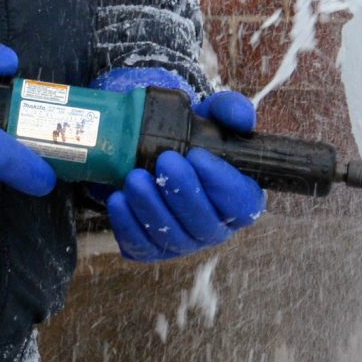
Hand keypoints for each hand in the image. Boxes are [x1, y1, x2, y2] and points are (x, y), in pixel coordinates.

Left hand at [105, 90, 264, 262]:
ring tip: (135, 177)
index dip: (223, 183)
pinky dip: (128, 224)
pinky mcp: (152, 250)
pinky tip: (119, 199)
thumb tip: (240, 117)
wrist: (157, 156)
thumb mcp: (213, 119)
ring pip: (170, 237)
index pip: (243, 204)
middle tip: (164, 159)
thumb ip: (230, 111)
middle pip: (204, 223)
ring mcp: (184, 243)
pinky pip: (141, 246)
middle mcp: (216, 227)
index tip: (198, 155)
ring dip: (151, 206)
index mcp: (241, 200)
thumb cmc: (194, 142)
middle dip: (182, 191)